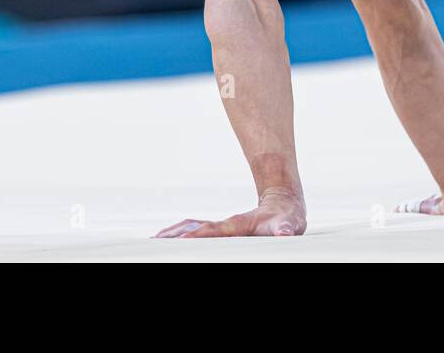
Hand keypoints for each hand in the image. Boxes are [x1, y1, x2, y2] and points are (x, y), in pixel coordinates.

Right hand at [155, 189, 305, 238]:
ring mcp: (221, 226)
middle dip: (174, 236)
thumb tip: (284, 232)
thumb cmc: (287, 219)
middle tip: (154, 242)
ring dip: (171, 235)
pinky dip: (177, 234)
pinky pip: (193, 229)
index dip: (198, 235)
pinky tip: (167, 238)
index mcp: (239, 225)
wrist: (283, 202)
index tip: (181, 240)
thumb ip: (285, 228)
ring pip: (190, 228)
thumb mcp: (290, 225)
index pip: (214, 231)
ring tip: (153, 242)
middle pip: (193, 229)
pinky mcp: (220, 229)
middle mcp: (226, 225)